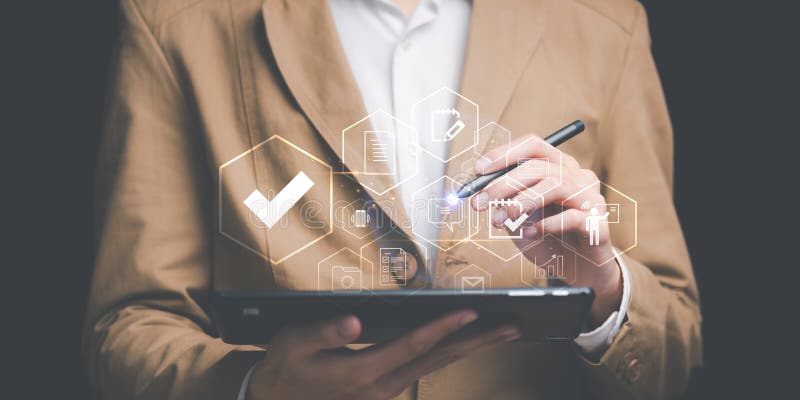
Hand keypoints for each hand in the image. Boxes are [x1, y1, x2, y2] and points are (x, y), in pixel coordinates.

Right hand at [247, 311, 519, 399]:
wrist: (275, 398)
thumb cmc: (286, 366)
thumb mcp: (294, 344)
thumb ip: (325, 332)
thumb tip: (355, 320)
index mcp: (363, 372)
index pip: (412, 346)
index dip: (442, 327)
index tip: (471, 312)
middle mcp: (383, 385)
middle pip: (439, 360)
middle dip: (478, 341)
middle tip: (514, 326)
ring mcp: (387, 391)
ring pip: (438, 366)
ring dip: (471, 347)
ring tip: (502, 331)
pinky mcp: (386, 389)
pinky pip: (427, 368)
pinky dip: (451, 353)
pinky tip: (464, 342)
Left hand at [471, 134, 621, 325]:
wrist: (579, 270)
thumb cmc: (548, 238)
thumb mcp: (518, 217)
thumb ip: (503, 201)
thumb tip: (478, 191)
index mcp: (558, 166)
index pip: (533, 146)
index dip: (504, 154)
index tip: (478, 170)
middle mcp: (577, 175)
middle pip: (539, 166)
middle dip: (503, 184)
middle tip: (480, 202)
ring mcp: (590, 197)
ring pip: (556, 184)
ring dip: (522, 201)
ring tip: (503, 218)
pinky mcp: (597, 222)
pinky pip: (572, 216)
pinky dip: (547, 224)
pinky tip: (532, 233)